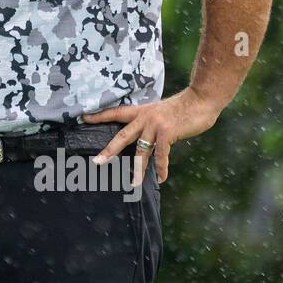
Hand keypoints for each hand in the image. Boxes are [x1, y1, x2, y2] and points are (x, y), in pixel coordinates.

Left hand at [83, 88, 223, 184]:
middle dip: (109, 150)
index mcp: (140, 111)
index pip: (115, 113)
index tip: (82, 118)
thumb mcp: (160, 112)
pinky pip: (161, 154)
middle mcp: (144, 118)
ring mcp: (155, 125)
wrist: (200, 99)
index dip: (99, 115)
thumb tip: (146, 138)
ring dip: (138, 169)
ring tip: (133, 183)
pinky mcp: (167, 132)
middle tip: (97, 162)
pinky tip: (160, 178)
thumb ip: (150, 123)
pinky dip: (161, 168)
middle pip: (122, 136)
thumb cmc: (183, 107)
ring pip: (141, 151)